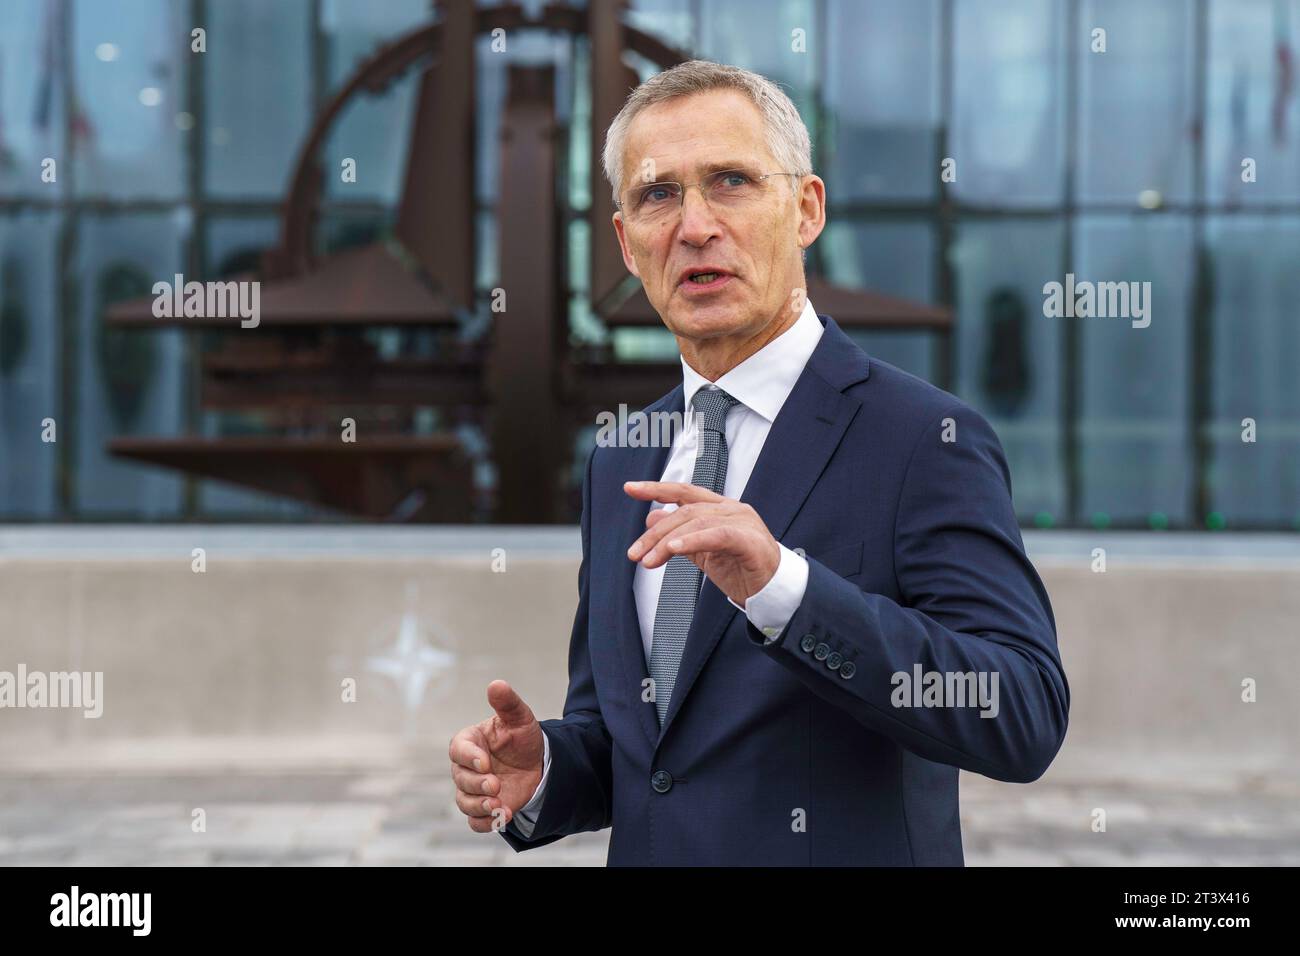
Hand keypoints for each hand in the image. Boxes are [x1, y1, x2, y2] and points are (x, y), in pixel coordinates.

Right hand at [448, 680, 543, 832]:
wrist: (537, 764)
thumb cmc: (522, 737)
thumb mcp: (520, 718)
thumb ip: (507, 703)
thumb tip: (496, 684)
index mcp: (469, 742)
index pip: (457, 749)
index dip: (468, 757)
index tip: (484, 762)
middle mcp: (466, 767)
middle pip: (460, 778)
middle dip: (477, 784)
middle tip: (496, 784)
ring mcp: (473, 790)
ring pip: (464, 802)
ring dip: (480, 805)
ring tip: (499, 805)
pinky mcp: (483, 809)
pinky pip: (475, 821)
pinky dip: (486, 822)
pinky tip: (503, 818)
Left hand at [624, 480, 779, 606]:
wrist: (773, 592)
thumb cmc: (742, 570)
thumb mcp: (702, 551)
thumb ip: (679, 534)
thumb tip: (651, 518)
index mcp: (720, 508)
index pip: (684, 492)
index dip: (656, 488)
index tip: (629, 488)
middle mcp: (731, 509)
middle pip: (684, 511)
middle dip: (654, 533)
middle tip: (635, 553)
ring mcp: (742, 522)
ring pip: (696, 522)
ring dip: (666, 542)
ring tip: (648, 560)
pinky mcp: (749, 541)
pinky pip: (716, 535)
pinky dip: (692, 540)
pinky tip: (673, 549)